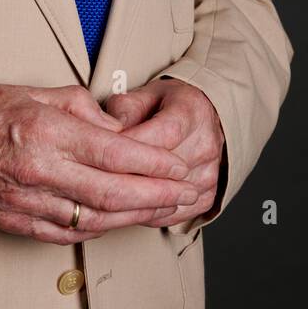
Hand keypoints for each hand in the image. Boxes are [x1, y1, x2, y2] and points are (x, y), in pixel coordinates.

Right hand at [0, 79, 200, 243]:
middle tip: (186, 194)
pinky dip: (96, 230)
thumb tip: (116, 127)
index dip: (154, 164)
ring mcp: (24, 200)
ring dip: (134, 218)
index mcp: (44, 130)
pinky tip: (116, 223)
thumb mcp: (30, 90)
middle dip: (157, 196)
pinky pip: (64, 232)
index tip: (179, 165)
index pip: (116, 153)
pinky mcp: (11, 220)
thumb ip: (78, 108)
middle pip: (113, 192)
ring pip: (94, 219)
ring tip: (162, 211)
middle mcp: (37, 170)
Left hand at [105, 79, 224, 227]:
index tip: (102, 151)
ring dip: (137, 199)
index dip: (130, 146)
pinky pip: (175, 213)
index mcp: (191, 112)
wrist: (201, 119)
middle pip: (165, 170)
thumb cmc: (167, 106)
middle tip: (98, 178)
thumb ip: (125, 107)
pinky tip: (128, 206)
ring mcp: (209, 173)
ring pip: (169, 196)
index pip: (162, 134)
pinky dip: (149, 213)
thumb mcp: (144, 94)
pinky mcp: (208, 196)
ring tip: (109, 195)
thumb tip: (110, 130)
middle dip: (128, 175)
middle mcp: (206, 144)